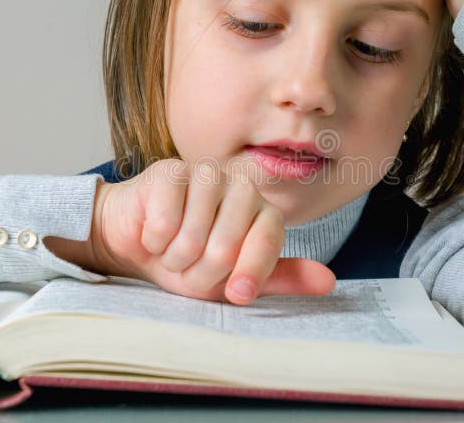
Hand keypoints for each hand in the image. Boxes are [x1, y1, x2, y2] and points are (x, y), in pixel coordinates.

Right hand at [86, 159, 335, 304]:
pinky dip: (154, 241)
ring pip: (192, 240)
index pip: (268, 241)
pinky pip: (164, 224)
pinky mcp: (171, 170)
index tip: (237, 294)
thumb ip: (279, 278)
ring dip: (174, 259)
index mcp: (263, 212)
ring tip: (171, 249)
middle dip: (199, 273)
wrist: (135, 240)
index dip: (251, 272)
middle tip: (189, 266)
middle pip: (225, 249)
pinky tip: (153, 231)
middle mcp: (240, 187)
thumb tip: (328, 282)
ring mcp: (206, 173)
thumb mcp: (234, 279)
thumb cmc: (188, 260)